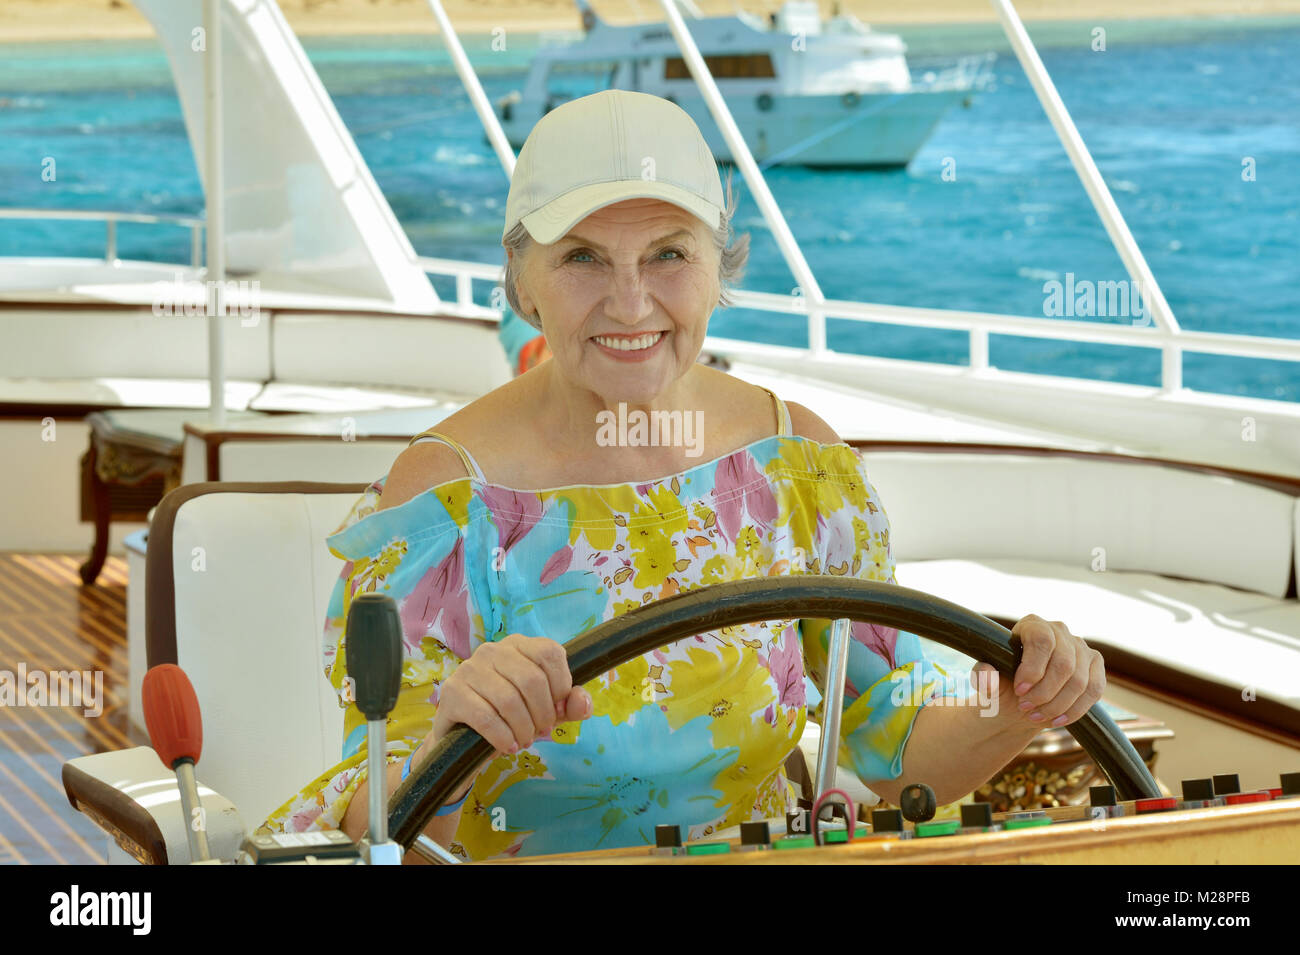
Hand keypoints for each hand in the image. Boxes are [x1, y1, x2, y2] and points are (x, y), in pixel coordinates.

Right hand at [422, 633, 591, 764]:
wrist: (464, 736)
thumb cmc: (510, 716)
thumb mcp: (546, 710)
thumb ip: (569, 705)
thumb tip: (583, 703)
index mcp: (519, 645)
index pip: (550, 653)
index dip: (561, 687)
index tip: (558, 711)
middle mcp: (492, 650)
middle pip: (531, 680)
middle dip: (543, 714)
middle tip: (540, 732)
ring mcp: (469, 669)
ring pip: (509, 700)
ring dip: (523, 729)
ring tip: (524, 741)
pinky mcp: (452, 693)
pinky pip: (486, 717)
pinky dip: (502, 737)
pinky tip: (507, 746)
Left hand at [972, 614, 1104, 729]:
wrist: (1021, 700)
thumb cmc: (1003, 685)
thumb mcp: (987, 681)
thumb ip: (983, 676)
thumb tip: (987, 675)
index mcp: (1032, 624)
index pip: (1041, 640)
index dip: (1033, 668)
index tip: (1019, 691)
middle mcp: (1060, 630)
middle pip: (1063, 664)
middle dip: (1044, 693)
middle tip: (1025, 707)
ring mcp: (1081, 647)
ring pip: (1079, 680)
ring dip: (1058, 704)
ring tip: (1036, 716)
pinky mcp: (1095, 665)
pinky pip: (1094, 691)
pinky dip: (1076, 710)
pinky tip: (1057, 719)